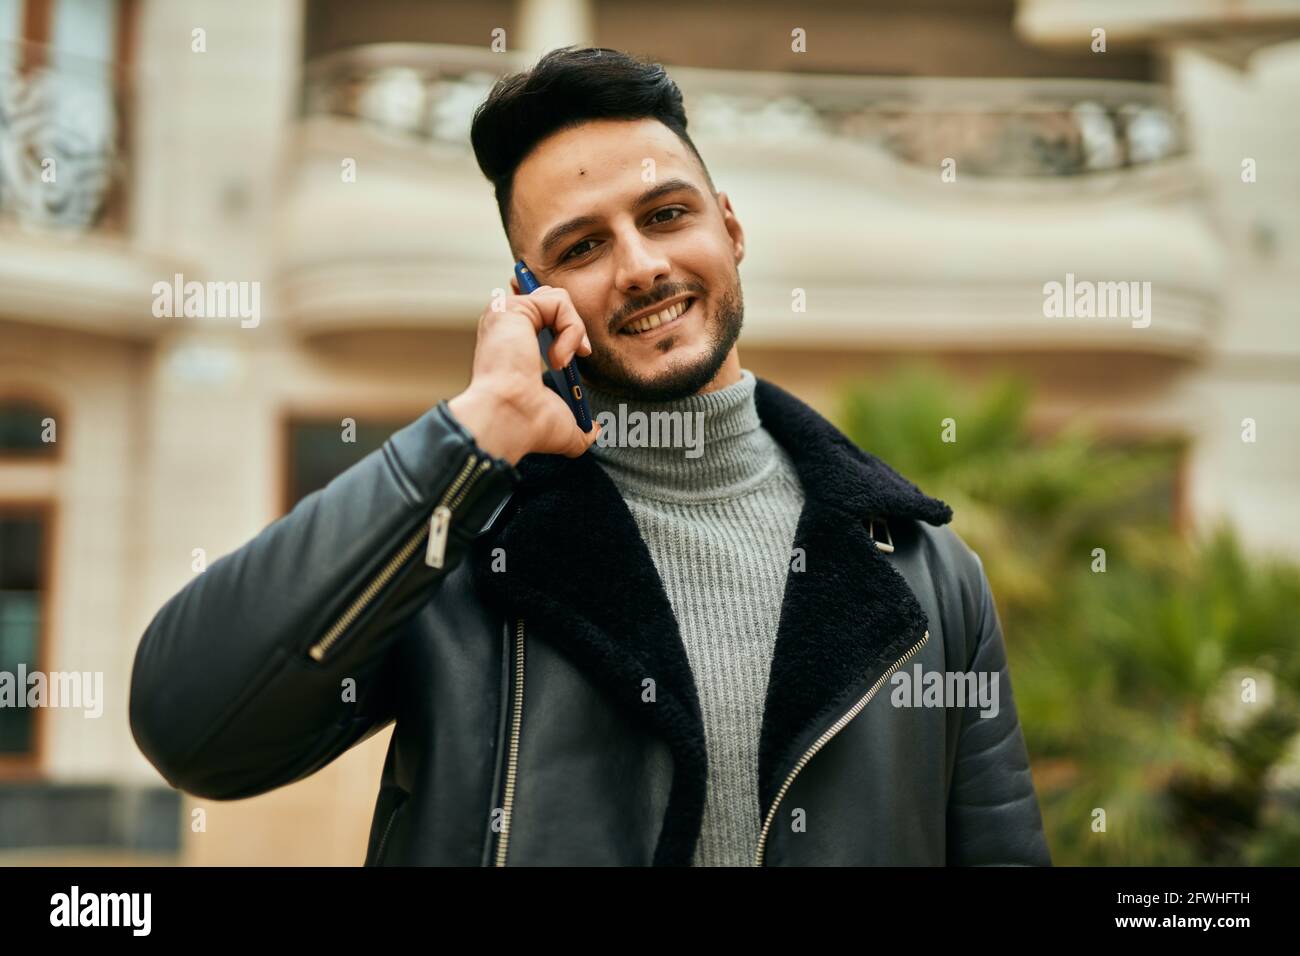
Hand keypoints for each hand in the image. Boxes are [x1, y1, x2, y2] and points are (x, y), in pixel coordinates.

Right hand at [448, 280, 601, 464]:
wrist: (509, 420)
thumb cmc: (528, 425)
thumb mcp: (563, 423)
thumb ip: (581, 424)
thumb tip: (595, 430)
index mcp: (511, 345)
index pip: (541, 314)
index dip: (565, 323)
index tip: (580, 351)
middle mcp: (505, 325)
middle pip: (551, 299)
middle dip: (573, 325)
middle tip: (572, 359)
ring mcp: (506, 313)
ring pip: (558, 299)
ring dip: (573, 331)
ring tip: (562, 362)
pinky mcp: (513, 307)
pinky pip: (559, 302)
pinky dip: (571, 330)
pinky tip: (558, 358)